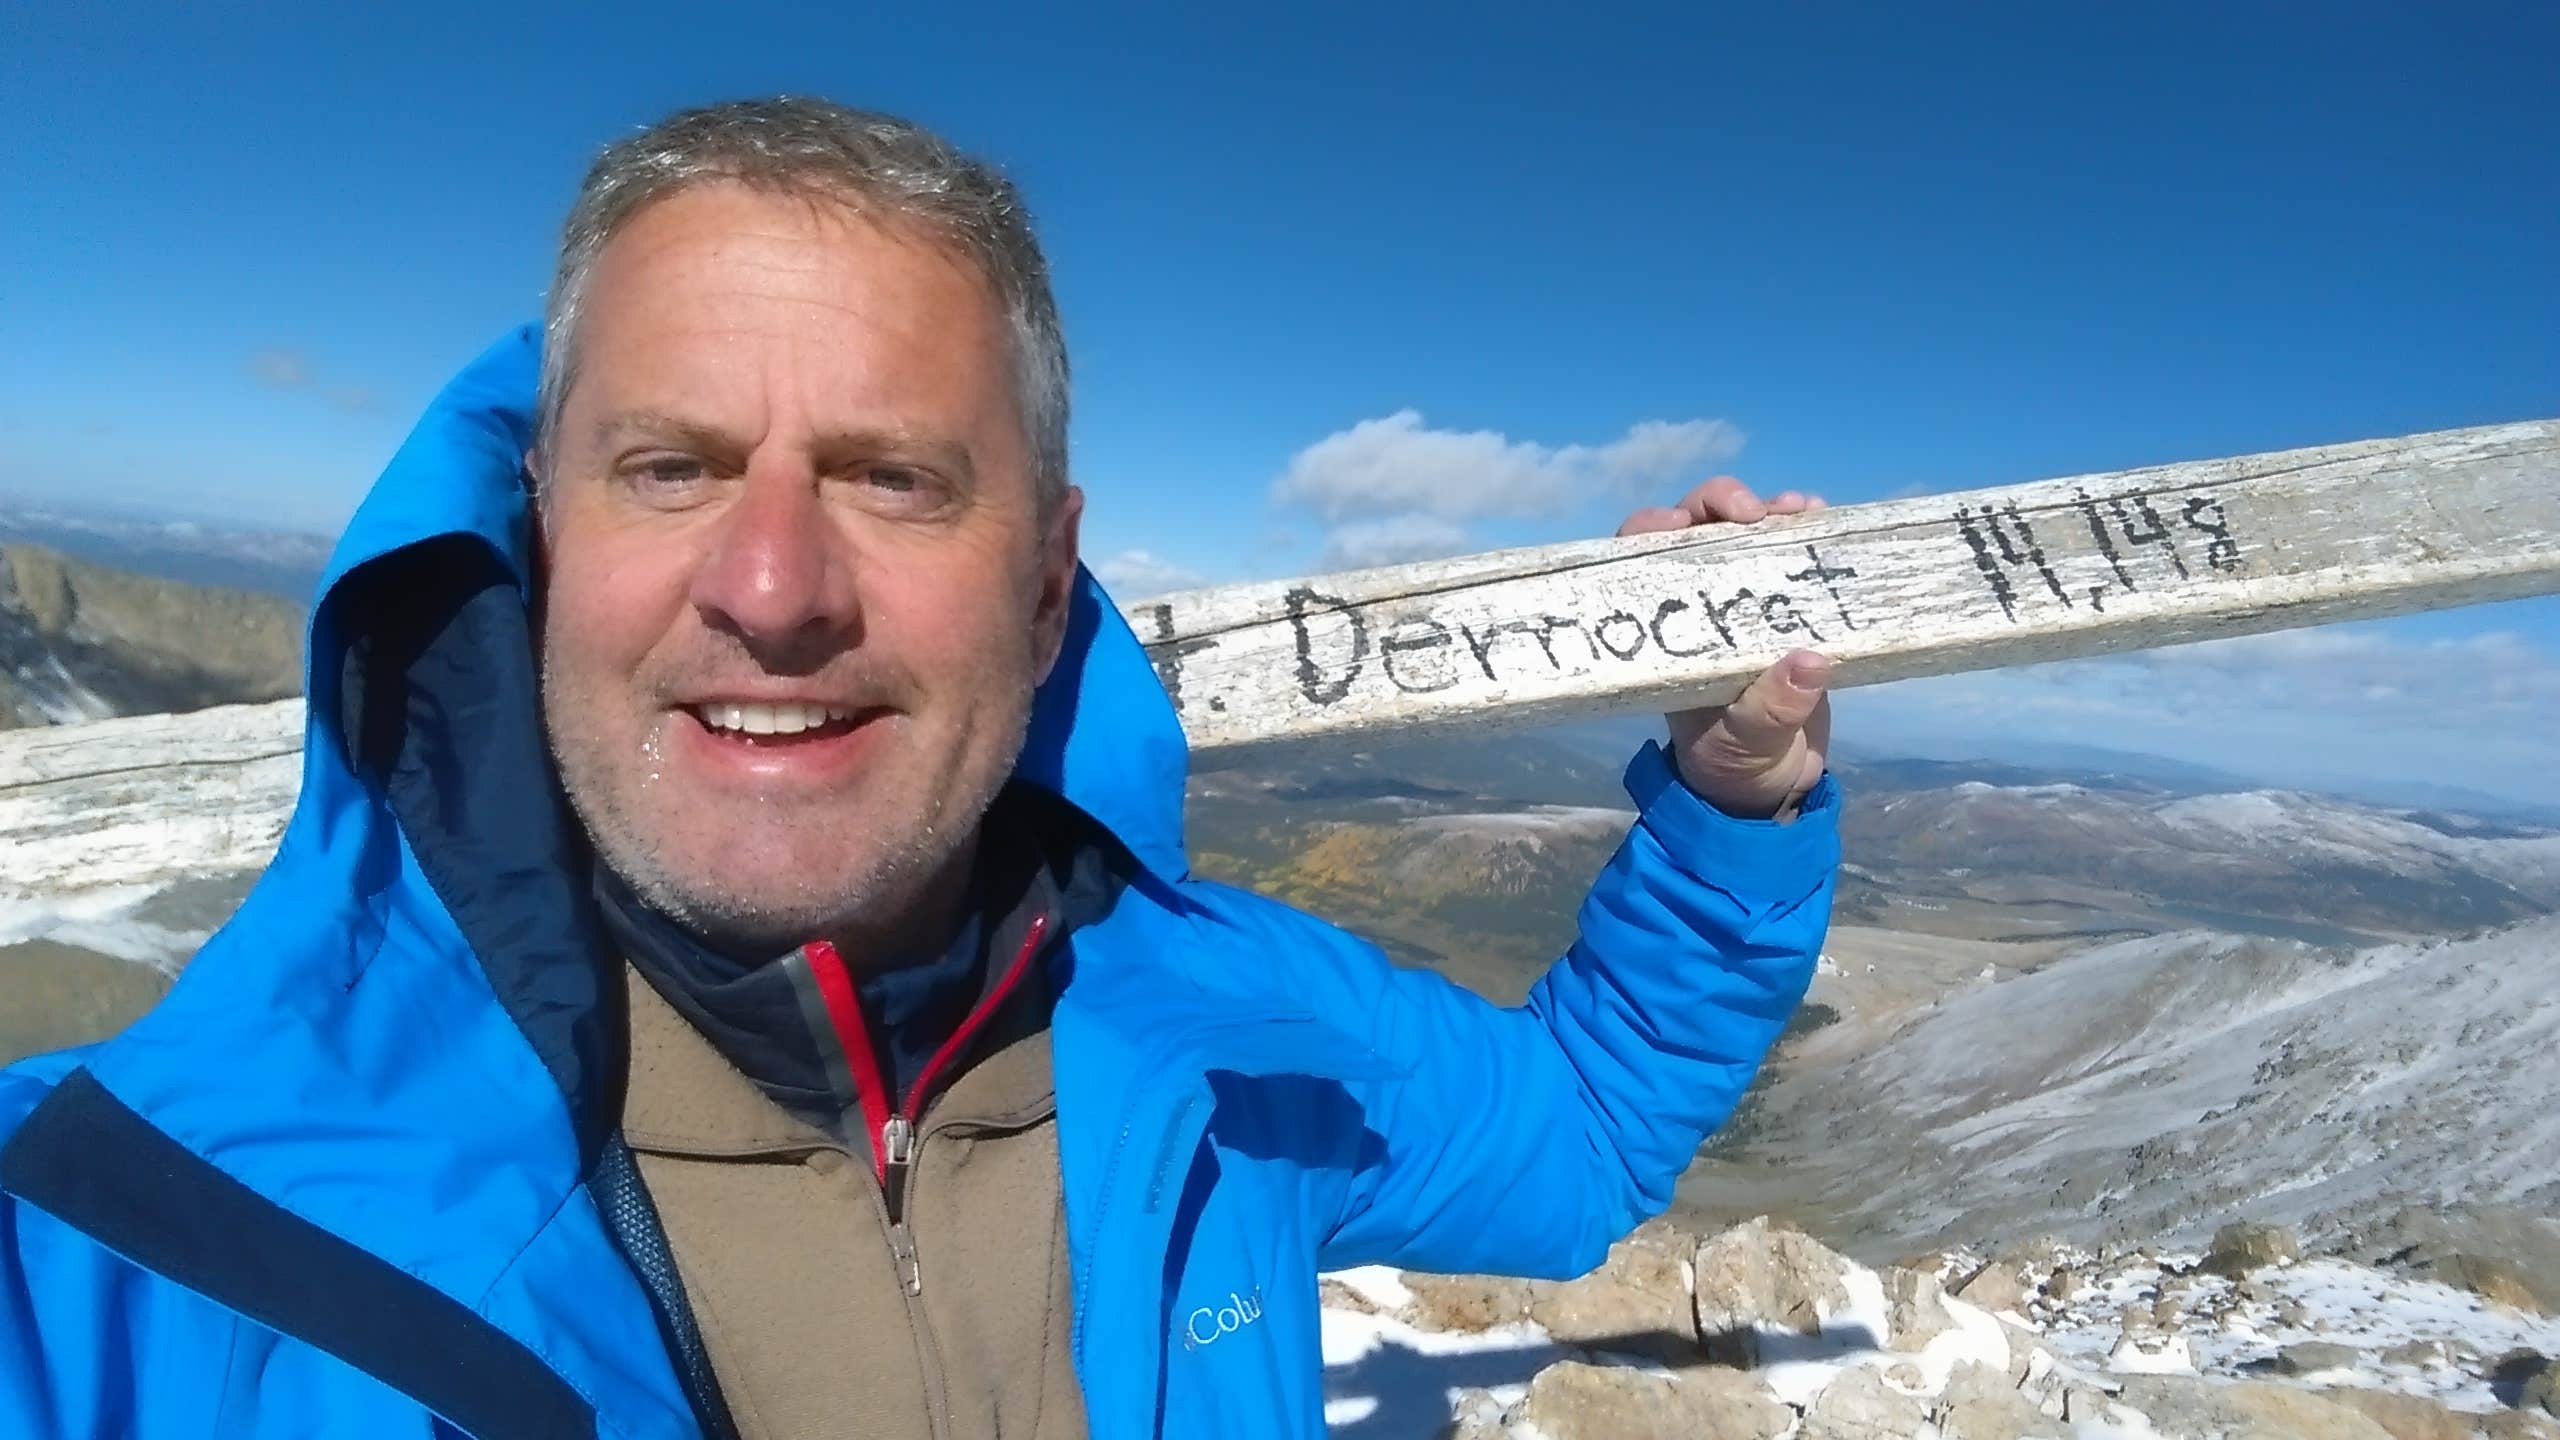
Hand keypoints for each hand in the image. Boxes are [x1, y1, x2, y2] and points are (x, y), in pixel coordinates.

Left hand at [1617, 477, 1832, 820]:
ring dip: (1769, 510)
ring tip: (1800, 510)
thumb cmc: (1735, 763)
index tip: (1676, 524)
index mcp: (1667, 634)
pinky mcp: (1787, 605)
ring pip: (1743, 530)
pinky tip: (1824, 520)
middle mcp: (1698, 605)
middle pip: (1693, 529)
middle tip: (1751, 512)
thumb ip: (1771, 711)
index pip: (1638, 563)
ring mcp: (1743, 599)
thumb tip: (1810, 663)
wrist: (1772, 784)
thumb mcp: (1748, 744)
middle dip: (1717, 505)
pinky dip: (1806, 530)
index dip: (1651, 530)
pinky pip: (1790, 552)